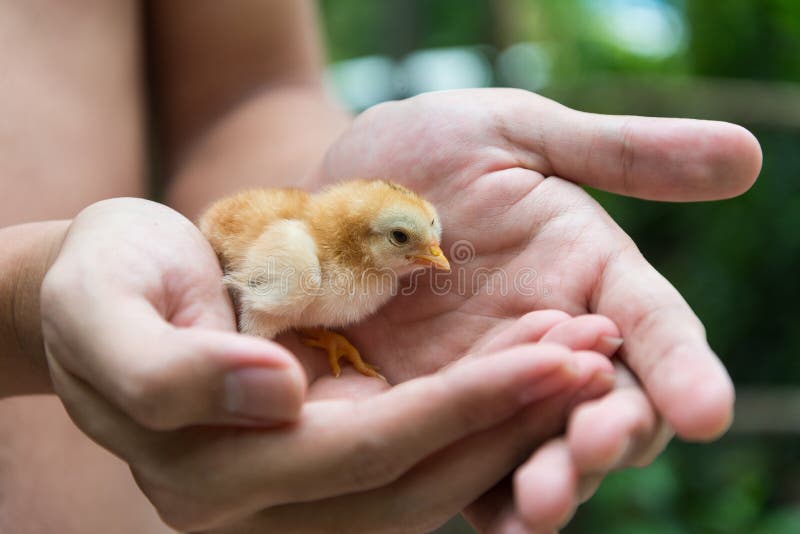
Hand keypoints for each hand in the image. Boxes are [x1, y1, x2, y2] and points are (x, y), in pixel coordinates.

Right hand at [40, 198, 615, 531]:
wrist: (108, 291)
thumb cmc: (102, 286)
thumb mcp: (105, 309)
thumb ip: (171, 369)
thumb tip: (277, 397)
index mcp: (213, 472)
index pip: (366, 451)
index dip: (465, 407)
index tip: (554, 354)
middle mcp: (265, 502)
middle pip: (415, 481)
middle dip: (514, 421)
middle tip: (596, 358)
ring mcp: (298, 489)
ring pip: (428, 481)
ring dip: (513, 425)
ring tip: (585, 360)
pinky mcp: (321, 458)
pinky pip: (416, 457)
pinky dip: (479, 417)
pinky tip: (533, 374)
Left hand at [309, 88, 761, 530]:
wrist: (332, 195)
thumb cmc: (426, 149)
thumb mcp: (515, 133)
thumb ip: (620, 153)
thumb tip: (751, 153)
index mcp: (586, 272)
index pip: (652, 327)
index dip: (681, 367)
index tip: (706, 410)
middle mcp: (549, 339)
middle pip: (606, 403)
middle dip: (610, 433)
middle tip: (595, 447)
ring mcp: (491, 382)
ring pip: (540, 445)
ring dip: (552, 477)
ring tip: (541, 505)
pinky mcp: (432, 413)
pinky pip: (463, 464)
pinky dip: (482, 497)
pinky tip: (492, 523)